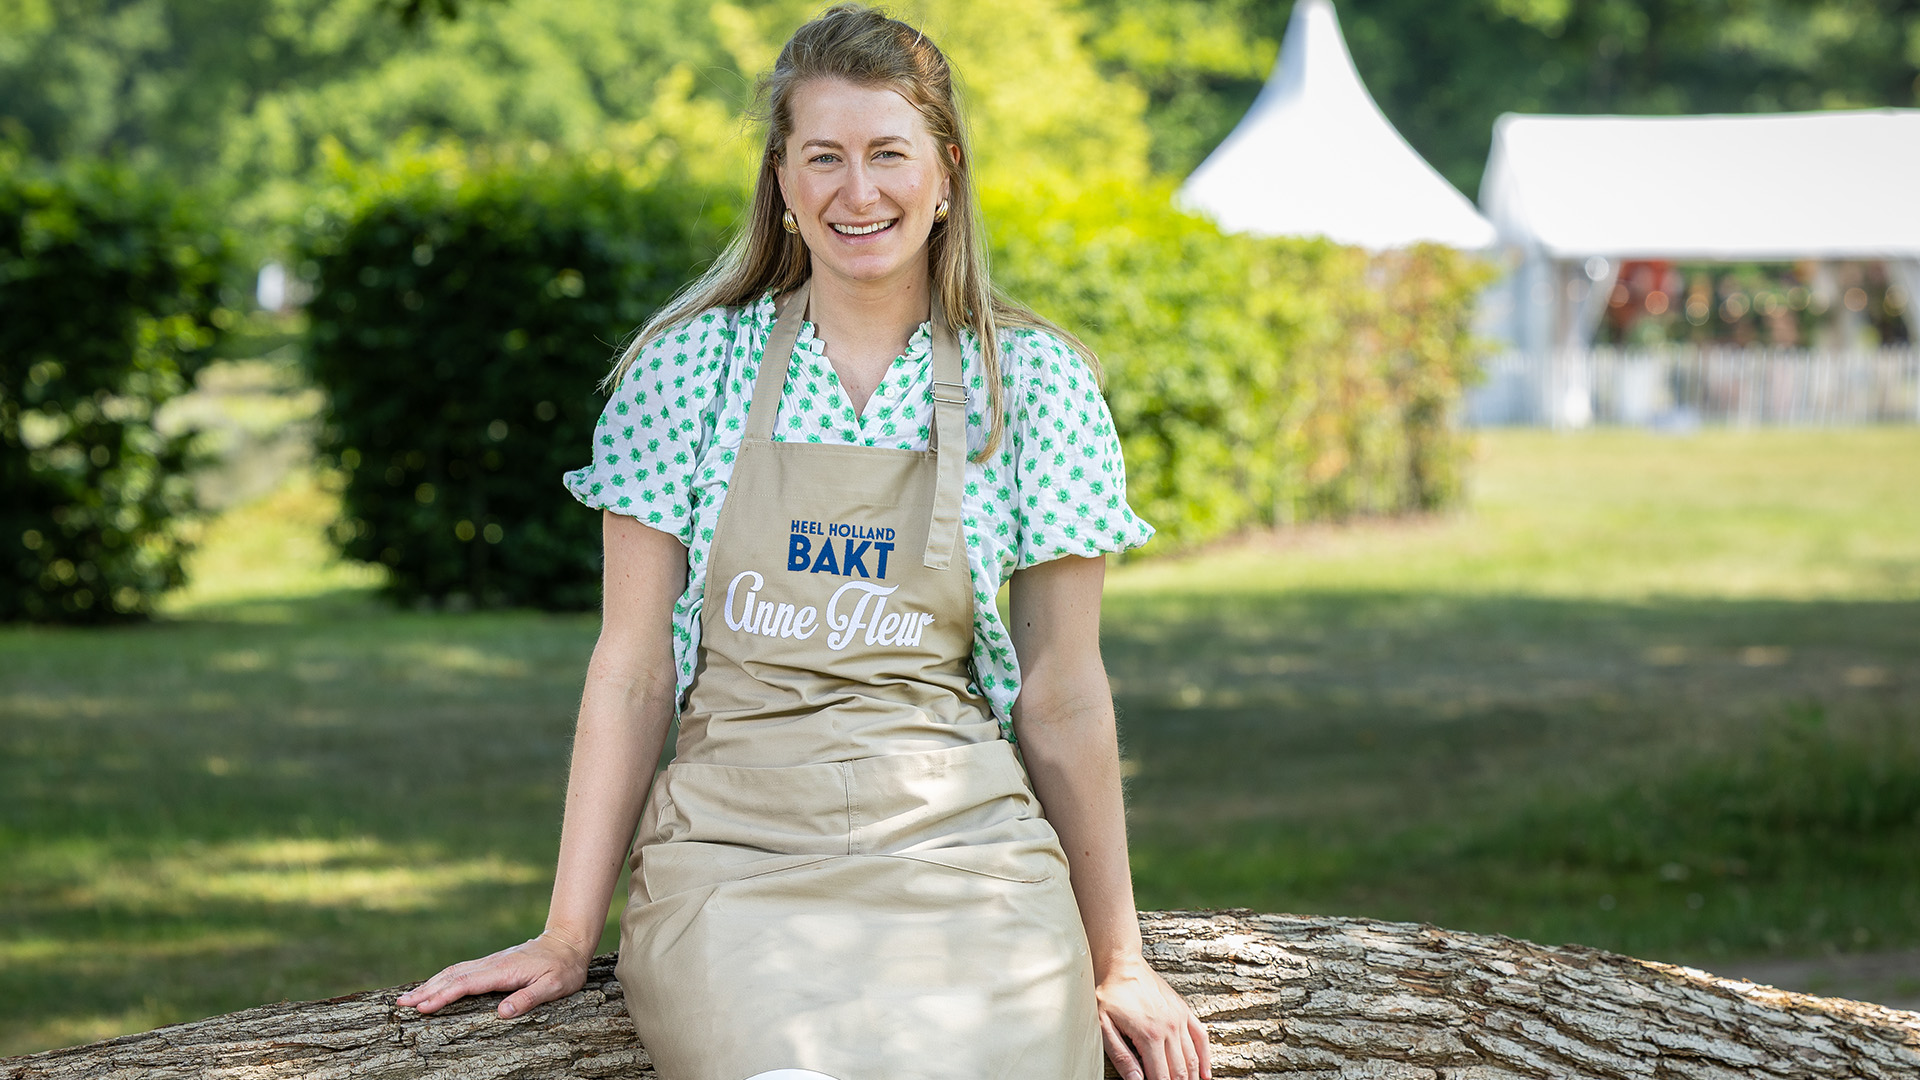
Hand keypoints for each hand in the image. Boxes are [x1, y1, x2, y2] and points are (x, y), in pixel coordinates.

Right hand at [394, 930, 591, 1018]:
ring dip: (429, 984)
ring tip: (407, 998)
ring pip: (453, 972)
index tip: (423, 1007)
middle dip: (426, 991)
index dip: (443, 996)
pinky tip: (433, 986)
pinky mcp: (492, 964)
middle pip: (452, 977)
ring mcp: (490, 962)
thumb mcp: (554, 986)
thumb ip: (529, 998)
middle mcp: (492, 964)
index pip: (466, 985)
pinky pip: (461, 971)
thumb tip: (501, 1012)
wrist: (567, 943)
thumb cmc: (563, 968)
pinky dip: (442, 979)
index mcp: (504, 971)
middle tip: (401, 1005)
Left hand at [1096, 954, 1211, 1079]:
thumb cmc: (1110, 994)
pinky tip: (1205, 1073)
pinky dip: (1206, 1057)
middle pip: (1180, 1071)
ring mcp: (1179, 1018)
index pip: (1161, 1076)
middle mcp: (1169, 1028)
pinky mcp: (1184, 1010)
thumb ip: (1121, 1057)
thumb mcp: (1104, 1026)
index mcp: (1149, 1035)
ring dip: (1192, 1077)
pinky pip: (1201, 1037)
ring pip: (1192, 1057)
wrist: (1122, 964)